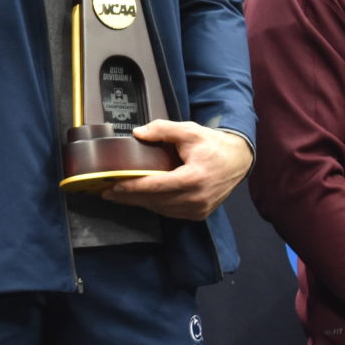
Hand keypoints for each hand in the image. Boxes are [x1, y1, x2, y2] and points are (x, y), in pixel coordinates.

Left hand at [101, 122, 251, 220]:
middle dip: (129, 197)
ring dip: (140, 203)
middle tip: (107, 193)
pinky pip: (171, 212)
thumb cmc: (213, 145)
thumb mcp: (188, 130)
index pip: (156, 186)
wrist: (238, 160)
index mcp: (194, 178)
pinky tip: (142, 198)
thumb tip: (137, 133)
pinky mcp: (199, 214)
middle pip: (155, 201)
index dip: (132, 188)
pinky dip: (156, 205)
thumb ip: (162, 130)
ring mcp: (199, 209)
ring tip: (120, 196)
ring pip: (162, 209)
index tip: (113, 186)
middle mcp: (197, 198)